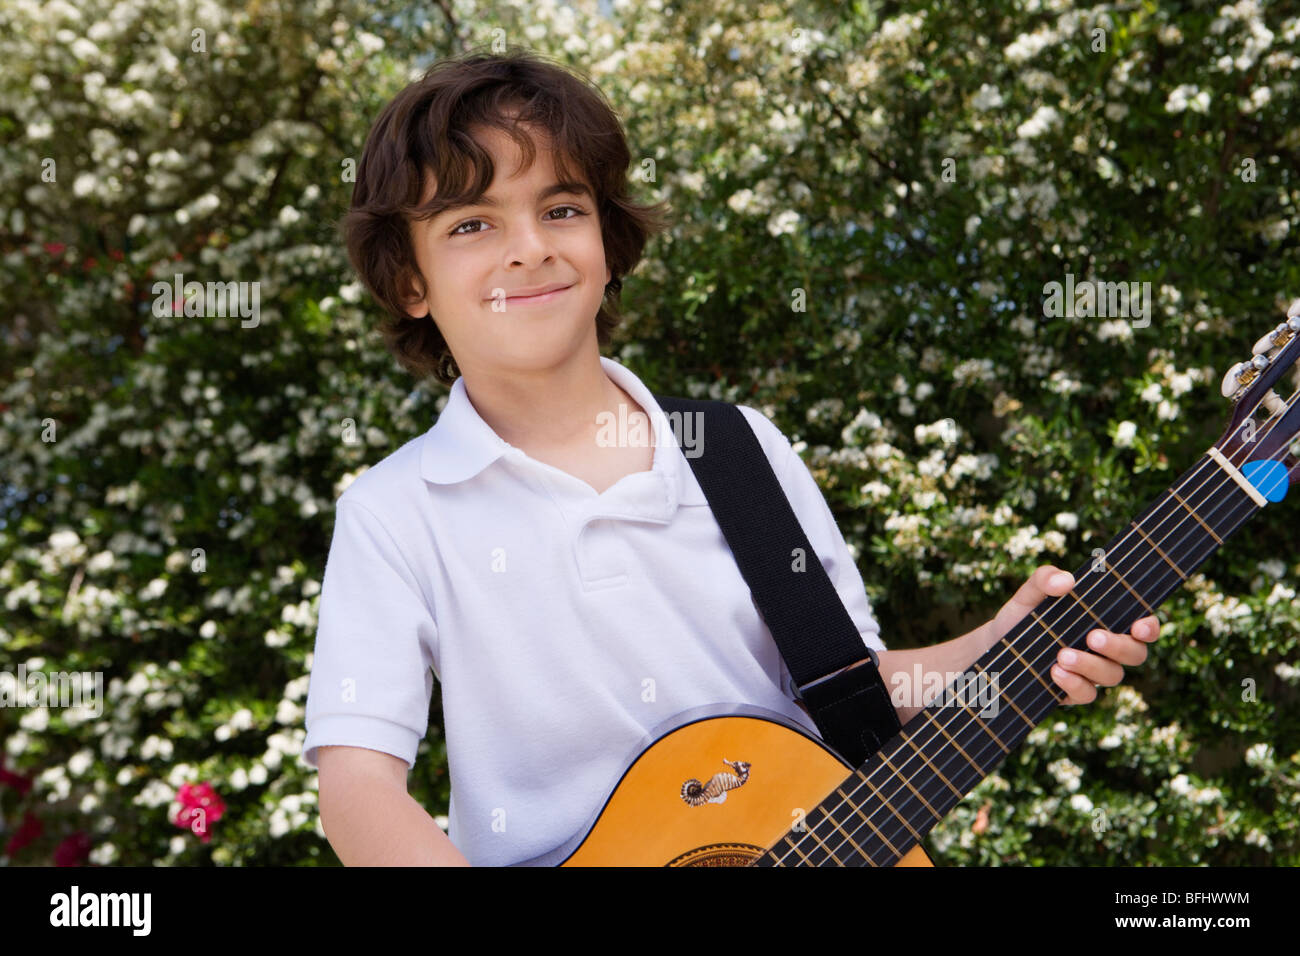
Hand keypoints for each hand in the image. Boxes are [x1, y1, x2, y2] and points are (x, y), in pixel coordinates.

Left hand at [981, 564, 1160, 705]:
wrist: (994, 644)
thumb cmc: (1021, 615)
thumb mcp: (1029, 594)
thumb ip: (1045, 579)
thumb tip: (1067, 580)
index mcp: (1105, 621)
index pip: (1142, 626)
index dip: (1149, 627)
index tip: (1139, 626)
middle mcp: (1105, 649)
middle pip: (1135, 654)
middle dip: (1119, 646)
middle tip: (1092, 637)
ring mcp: (1092, 672)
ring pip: (1113, 675)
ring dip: (1091, 665)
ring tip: (1062, 655)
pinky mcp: (1073, 691)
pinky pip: (1087, 694)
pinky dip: (1075, 684)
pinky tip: (1055, 672)